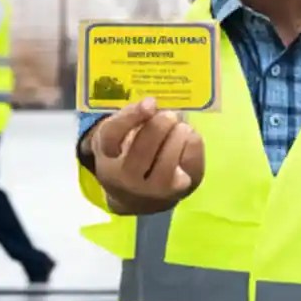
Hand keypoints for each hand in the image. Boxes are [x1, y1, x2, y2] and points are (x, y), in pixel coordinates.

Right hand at [90, 98, 204, 215]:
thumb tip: (151, 105)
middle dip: (158, 129)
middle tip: (169, 115)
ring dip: (177, 137)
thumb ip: (129, 117)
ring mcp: (153, 190)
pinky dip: (193, 146)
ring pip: (167, 165)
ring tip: (181, 126)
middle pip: (141, 152)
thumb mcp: (118, 135)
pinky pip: (190, 167)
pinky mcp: (179, 191)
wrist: (138, 198)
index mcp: (107, 157)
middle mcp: (126, 178)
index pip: (112, 136)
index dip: (131, 117)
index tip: (150, 103)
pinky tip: (190, 137)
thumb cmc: (127, 156)